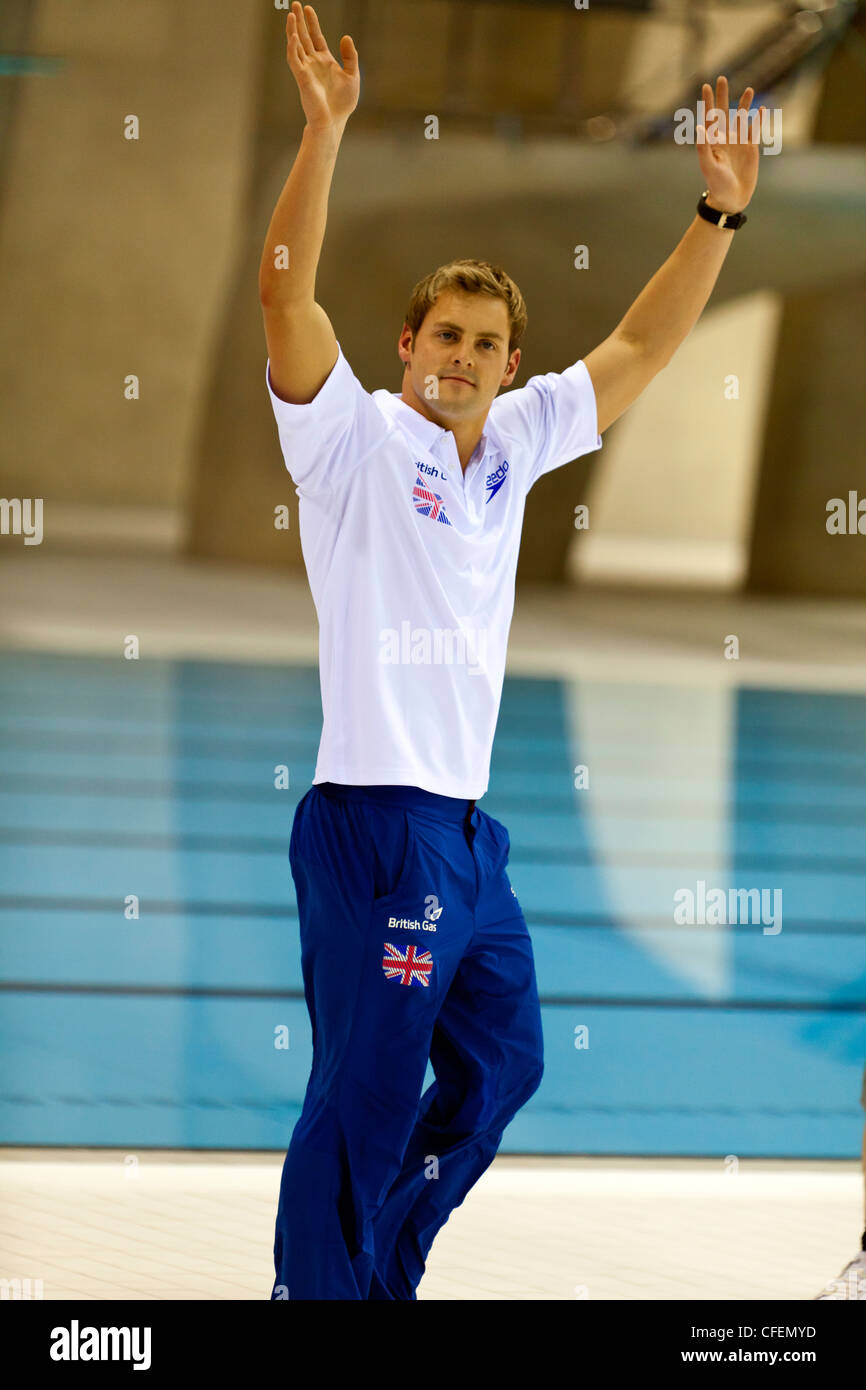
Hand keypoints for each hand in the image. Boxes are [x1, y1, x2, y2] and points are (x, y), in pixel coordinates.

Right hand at [286, 2, 359, 131]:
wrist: (334, 121)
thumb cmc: (343, 103)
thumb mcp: (352, 76)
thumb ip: (350, 56)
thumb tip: (346, 37)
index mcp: (324, 61)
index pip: (316, 37)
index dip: (312, 23)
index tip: (308, 9)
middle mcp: (313, 63)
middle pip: (304, 37)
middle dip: (300, 21)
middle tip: (295, 4)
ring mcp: (306, 69)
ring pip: (296, 45)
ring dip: (293, 30)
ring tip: (291, 15)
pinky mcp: (301, 78)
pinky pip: (294, 60)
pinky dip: (293, 47)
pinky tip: (293, 36)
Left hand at [696, 75, 762, 213]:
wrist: (731, 198)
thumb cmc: (716, 184)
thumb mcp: (709, 165)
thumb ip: (704, 146)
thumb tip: (701, 125)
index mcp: (713, 141)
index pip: (710, 116)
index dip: (708, 101)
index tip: (706, 85)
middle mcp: (725, 138)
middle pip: (724, 111)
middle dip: (723, 95)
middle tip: (721, 78)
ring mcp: (738, 142)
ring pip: (741, 117)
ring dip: (744, 104)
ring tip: (749, 89)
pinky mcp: (750, 148)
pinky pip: (754, 129)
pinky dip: (758, 119)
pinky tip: (762, 109)